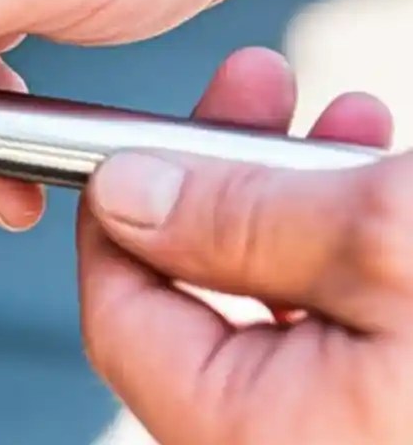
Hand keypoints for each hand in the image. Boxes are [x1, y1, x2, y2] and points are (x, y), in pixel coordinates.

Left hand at [80, 47, 408, 443]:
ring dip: (300, 190)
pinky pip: (343, 318)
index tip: (134, 139)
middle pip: (199, 294)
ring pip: (279, 294)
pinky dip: (351, 240)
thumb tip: (128, 191)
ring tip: (341, 118)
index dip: (117, 212)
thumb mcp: (380, 240)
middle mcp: (288, 443)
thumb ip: (240, 217)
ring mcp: (344, 428)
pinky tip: (376, 168)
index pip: (118, 317)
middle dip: (227, 174)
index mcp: (251, 431)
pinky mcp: (388, 407)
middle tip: (250, 93)